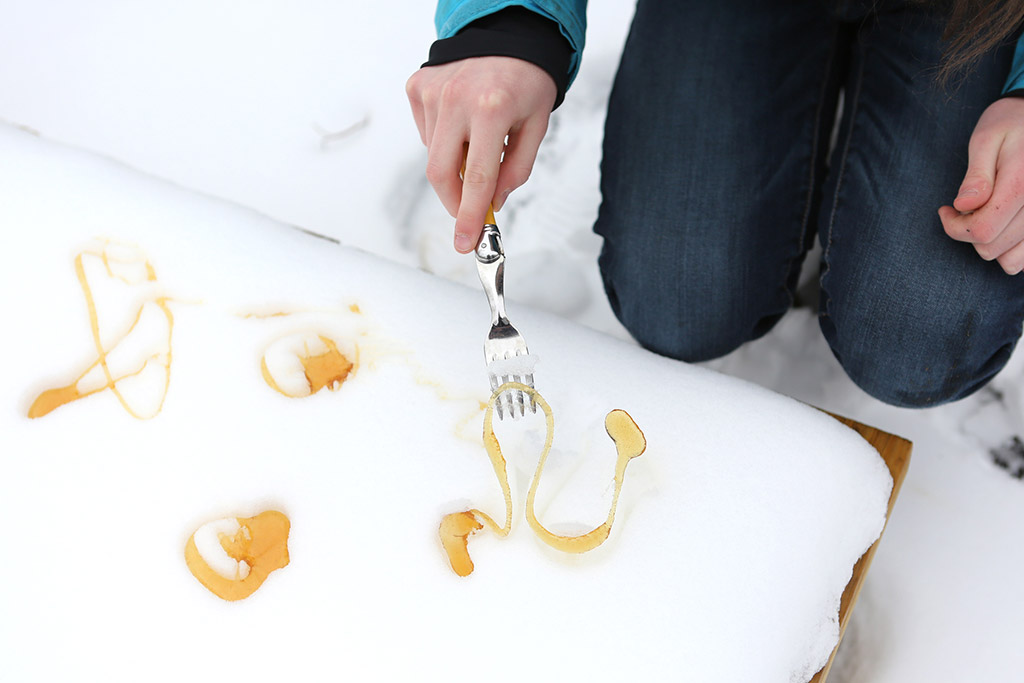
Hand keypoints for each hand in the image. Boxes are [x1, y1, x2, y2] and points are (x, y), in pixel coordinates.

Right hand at [406, 56, 556, 252]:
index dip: (469, 215)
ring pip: (433, 154)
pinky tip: (461, 123)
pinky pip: (425, 133)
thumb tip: (493, 201)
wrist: (507, 35)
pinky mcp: (418, 87)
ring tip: (477, 141)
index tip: (465, 242)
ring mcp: (433, 92)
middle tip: (468, 211)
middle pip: (441, 173)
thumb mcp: (536, 126)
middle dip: (454, 201)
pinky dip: (442, 140)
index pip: (477, 177)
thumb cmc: (526, 80)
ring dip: (454, 163)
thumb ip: (516, 169)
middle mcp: (457, 99)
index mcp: (492, 109)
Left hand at [939, 97, 1023, 273]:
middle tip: (964, 207)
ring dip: (989, 243)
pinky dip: (1010, 250)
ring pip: (1010, 259)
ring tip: (983, 214)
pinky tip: (1001, 225)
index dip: (954, 227)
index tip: (946, 209)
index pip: (982, 230)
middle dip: (968, 232)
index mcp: (1023, 185)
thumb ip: (976, 175)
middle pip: (992, 247)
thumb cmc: (1011, 124)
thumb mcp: (986, 139)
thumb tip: (963, 206)